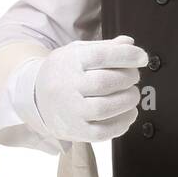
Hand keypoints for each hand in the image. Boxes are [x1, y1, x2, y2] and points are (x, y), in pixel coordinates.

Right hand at [29, 35, 147, 142]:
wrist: (35, 97)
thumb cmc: (65, 72)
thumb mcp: (79, 52)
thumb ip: (106, 48)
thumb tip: (130, 44)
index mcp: (70, 61)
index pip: (102, 56)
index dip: (127, 56)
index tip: (141, 58)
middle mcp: (67, 86)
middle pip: (106, 82)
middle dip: (129, 78)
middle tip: (134, 77)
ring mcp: (70, 111)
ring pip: (105, 108)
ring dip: (128, 101)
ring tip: (132, 95)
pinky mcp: (75, 131)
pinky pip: (102, 132)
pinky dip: (122, 123)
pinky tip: (128, 113)